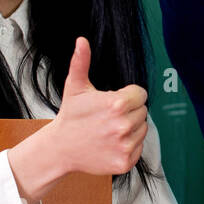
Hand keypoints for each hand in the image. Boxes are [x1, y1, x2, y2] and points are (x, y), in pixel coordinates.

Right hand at [50, 37, 147, 176]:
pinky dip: (129, 146)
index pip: (141, 95)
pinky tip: (111, 143)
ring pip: (142, 130)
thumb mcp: (75, 87)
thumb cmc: (71, 116)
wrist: (60, 148)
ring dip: (131, 128)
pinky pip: (139, 148)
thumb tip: (82, 41)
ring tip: (110, 129)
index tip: (113, 102)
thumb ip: (81, 62)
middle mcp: (123, 126)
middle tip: (109, 117)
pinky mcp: (125, 162)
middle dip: (129, 112)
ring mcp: (125, 146)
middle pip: (143, 112)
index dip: (129, 96)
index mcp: (116, 104)